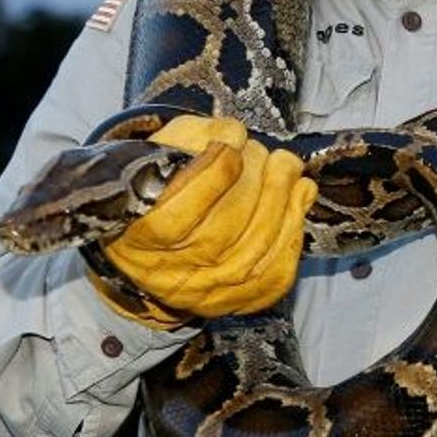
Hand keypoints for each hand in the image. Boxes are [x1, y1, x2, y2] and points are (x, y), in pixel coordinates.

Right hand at [87, 115, 314, 328]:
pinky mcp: (233, 302)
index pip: (180, 208)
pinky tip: (299, 198)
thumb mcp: (162, 151)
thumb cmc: (161, 185)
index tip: (234, 142)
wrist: (152, 239)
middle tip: (270, 154)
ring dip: (283, 201)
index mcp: (137, 232)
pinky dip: (294, 232)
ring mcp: (201, 293)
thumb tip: (233, 134)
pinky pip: (275, 276)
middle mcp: (166, 272)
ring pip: (254, 252)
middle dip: (258, 181)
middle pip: (224, 229)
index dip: (217, 170)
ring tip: (288, 168)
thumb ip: (192, 137)